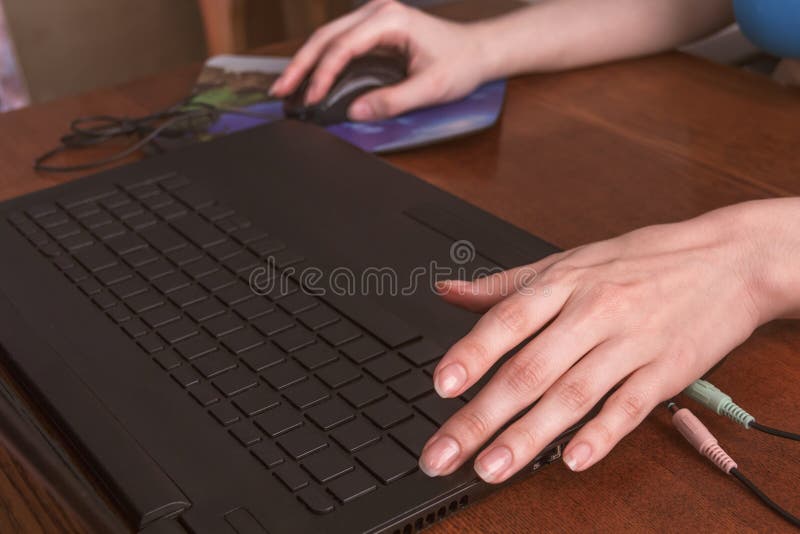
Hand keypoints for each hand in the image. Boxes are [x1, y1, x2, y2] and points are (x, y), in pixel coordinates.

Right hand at [270, 0, 489, 120]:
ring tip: (286, 87)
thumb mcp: (431, 87)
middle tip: (280, 92)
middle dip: (300, 65)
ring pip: (327, 37)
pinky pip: (338, 42)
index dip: (323, 74)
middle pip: (326, 36)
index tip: (311, 98)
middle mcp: (377, 12)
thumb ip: (393, 101)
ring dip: (305, 62)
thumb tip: (356, 112)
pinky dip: (321, 61)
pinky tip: (308, 78)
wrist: (478, 50)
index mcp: (390, 19)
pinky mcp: (373, 29)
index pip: (343, 46)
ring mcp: (373, 18)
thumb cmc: (460, 63)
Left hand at [420, 198, 799, 481]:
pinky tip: (574, 461)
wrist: (726, 261)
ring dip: (529, 436)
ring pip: (573, 394)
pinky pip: (631, 407)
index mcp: (564, 284)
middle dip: (481, 416)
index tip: (440, 385)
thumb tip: (447, 291)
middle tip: (443, 453)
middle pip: (530, 369)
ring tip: (492, 467)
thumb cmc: (640, 262)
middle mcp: (593, 313)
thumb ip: (504, 285)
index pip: (508, 320)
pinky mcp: (666, 371)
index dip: (472, 353)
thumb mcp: (568, 261)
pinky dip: (603, 434)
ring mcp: (630, 344)